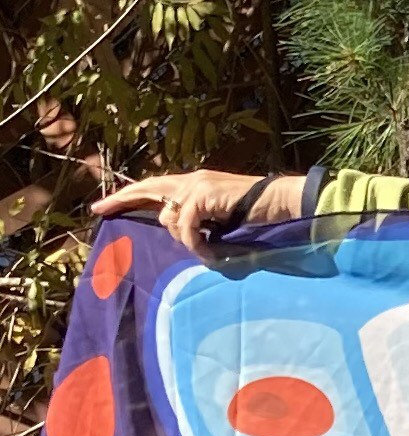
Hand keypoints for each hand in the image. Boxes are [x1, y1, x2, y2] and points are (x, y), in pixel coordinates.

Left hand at [89, 169, 303, 255]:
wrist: (282, 202)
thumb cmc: (260, 213)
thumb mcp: (222, 218)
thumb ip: (200, 220)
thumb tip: (178, 233)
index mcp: (195, 183)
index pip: (154, 186)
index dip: (129, 195)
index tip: (104, 205)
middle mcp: (191, 180)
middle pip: (147, 189)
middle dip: (121, 199)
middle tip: (99, 208)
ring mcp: (196, 186)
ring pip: (169, 218)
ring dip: (184, 239)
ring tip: (206, 250)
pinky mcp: (202, 196)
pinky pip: (185, 228)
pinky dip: (195, 245)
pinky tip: (208, 254)